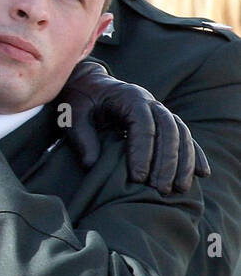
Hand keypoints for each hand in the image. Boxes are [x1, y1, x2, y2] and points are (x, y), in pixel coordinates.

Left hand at [60, 60, 209, 194]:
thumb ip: (81, 137)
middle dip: (167, 162)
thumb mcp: (73, 115)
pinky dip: (195, 154)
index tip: (139, 178)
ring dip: (184, 162)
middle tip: (160, 189)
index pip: (143, 126)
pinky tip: (202, 173)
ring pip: (181, 134)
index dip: (143, 153)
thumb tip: (92, 165)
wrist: (88, 86)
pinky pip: (184, 137)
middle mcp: (150, 102)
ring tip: (179, 188)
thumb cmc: (80, 100)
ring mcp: (160, 110)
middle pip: (168, 130)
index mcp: (130, 97)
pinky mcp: (164, 121)